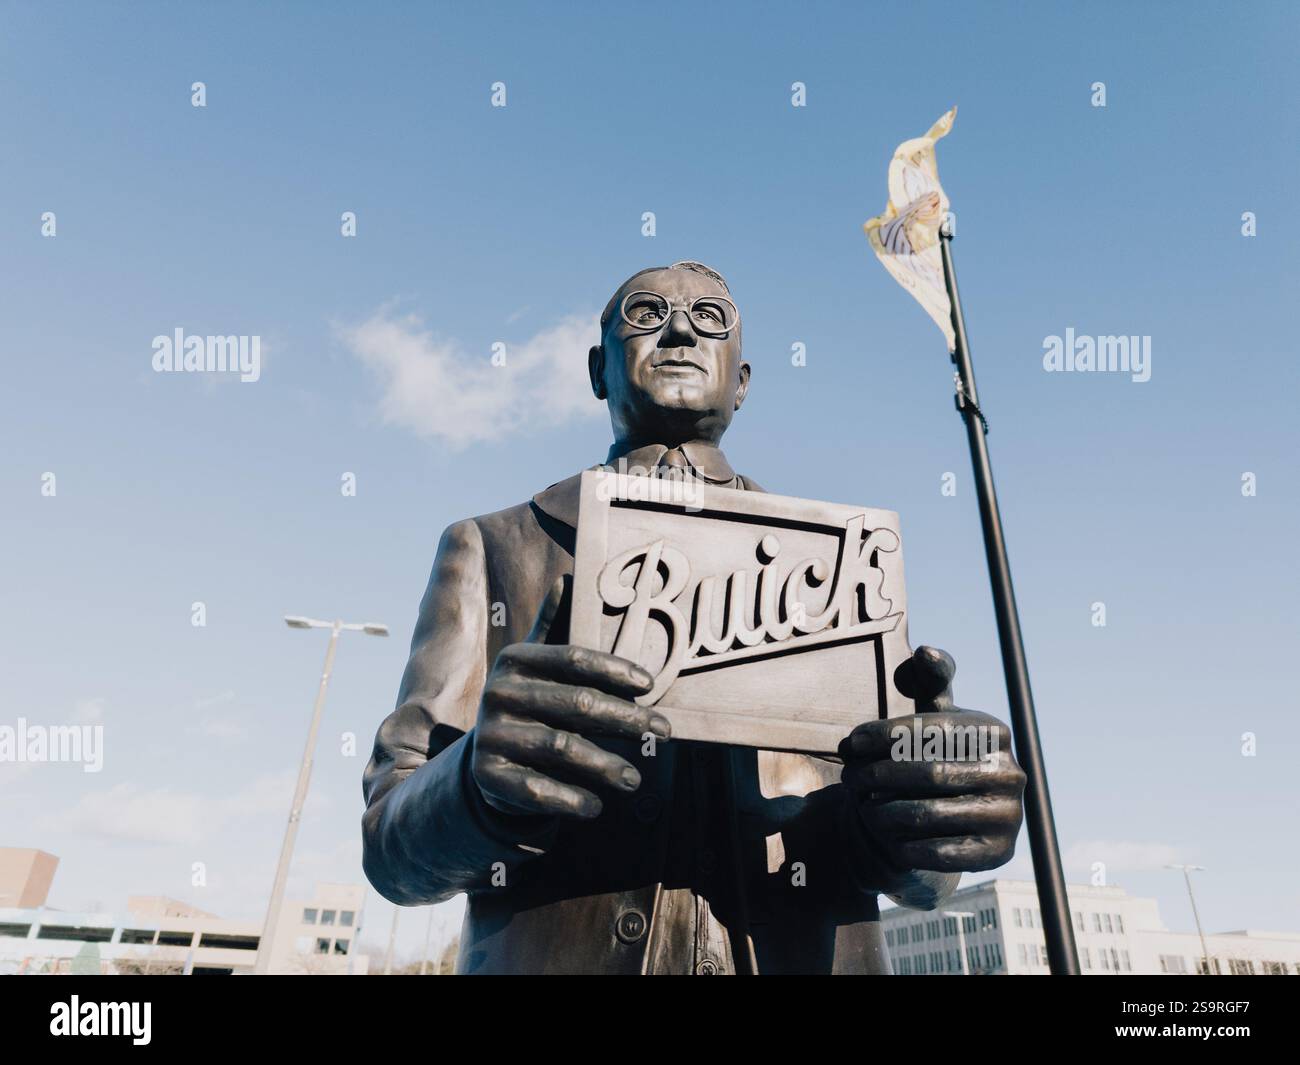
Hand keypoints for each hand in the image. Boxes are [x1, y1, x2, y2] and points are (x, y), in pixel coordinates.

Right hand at [470, 576, 671, 819]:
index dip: (615, 670)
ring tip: (635, 779)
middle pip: (577, 704)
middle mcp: (499, 694)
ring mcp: (491, 736)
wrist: (483, 763)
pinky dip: (571, 799)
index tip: (650, 685)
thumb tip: (569, 575)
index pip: (574, 659)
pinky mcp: (487, 776)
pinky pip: (537, 789)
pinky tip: (596, 806)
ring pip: (563, 748)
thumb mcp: (535, 667)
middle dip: (627, 719)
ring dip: (606, 766)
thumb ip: (553, 627)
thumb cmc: (529, 706)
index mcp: (515, 660)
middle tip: (663, 731)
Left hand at [840, 646, 1024, 873]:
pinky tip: (884, 835)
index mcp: (995, 731)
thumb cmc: (939, 752)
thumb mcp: (937, 716)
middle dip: (878, 774)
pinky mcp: (999, 853)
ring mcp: (1010, 815)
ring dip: (884, 811)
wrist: (963, 816)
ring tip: (860, 805)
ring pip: (928, 813)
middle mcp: (1011, 772)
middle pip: (928, 773)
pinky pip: (939, 852)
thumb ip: (931, 681)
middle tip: (848, 778)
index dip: (883, 735)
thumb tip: (925, 651)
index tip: (849, 743)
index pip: (930, 730)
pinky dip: (903, 844)